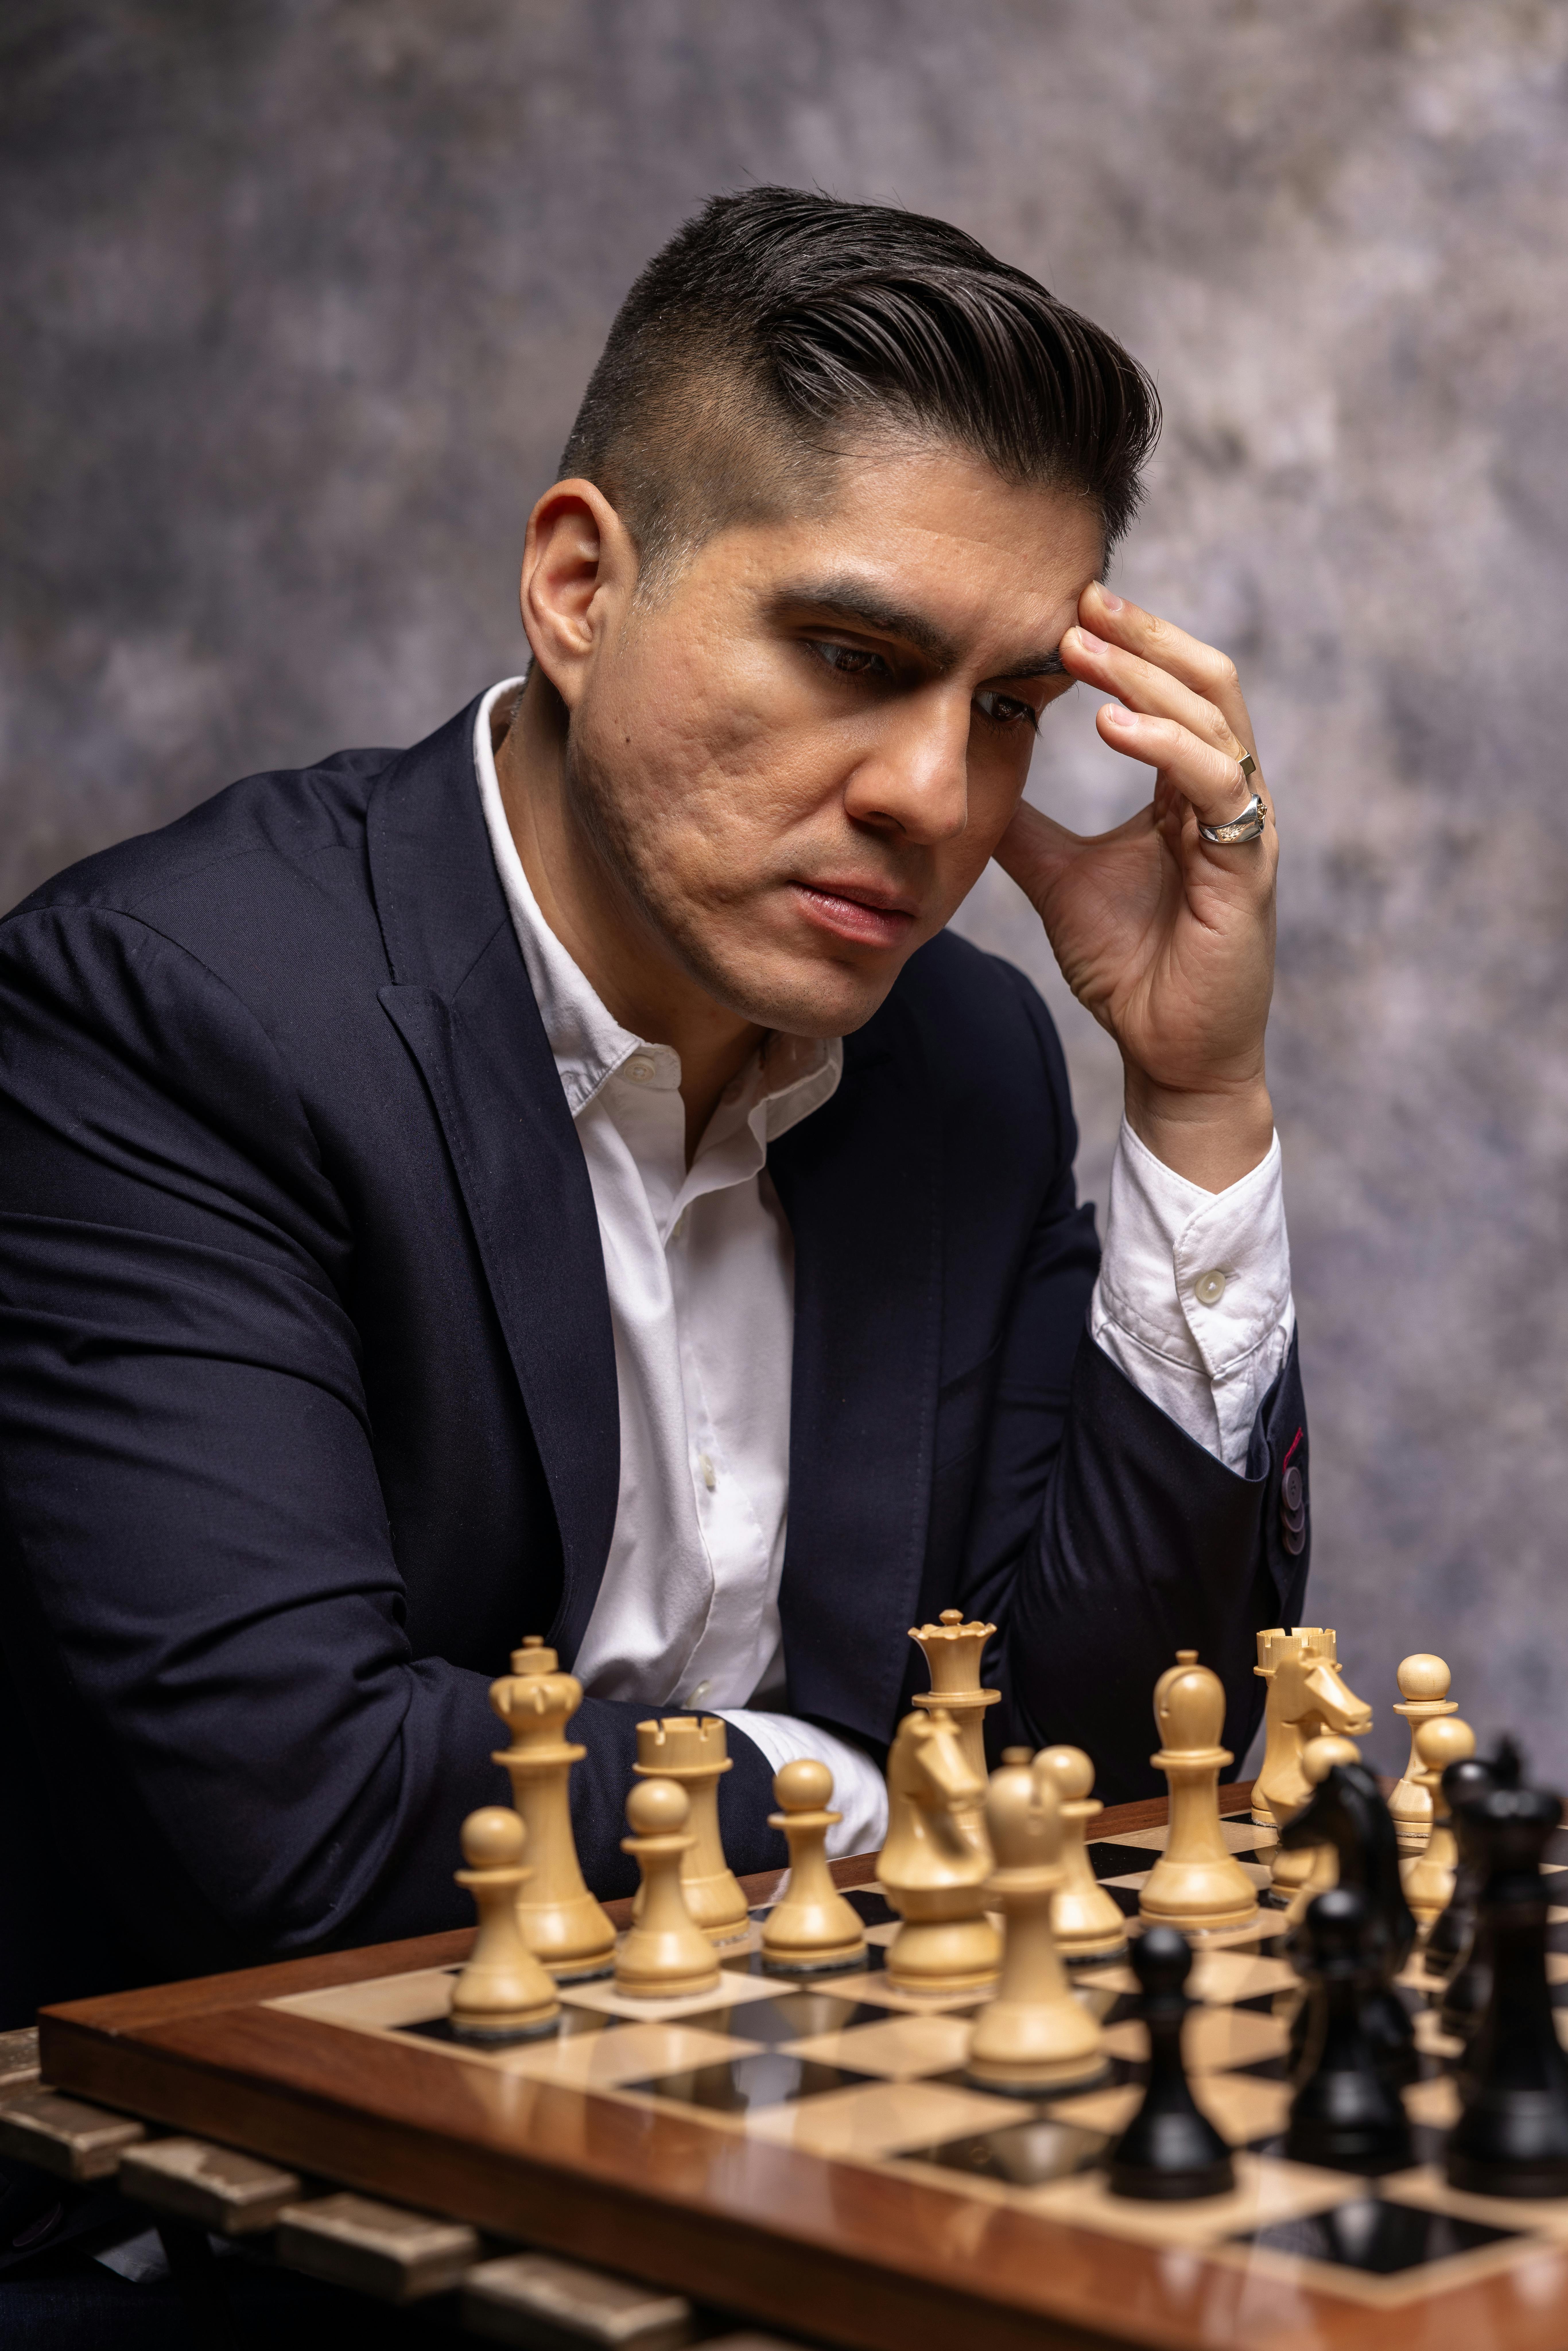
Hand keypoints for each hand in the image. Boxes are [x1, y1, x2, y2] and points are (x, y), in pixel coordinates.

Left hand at [994, 580, 1276, 1191]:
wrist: (1168, 1051)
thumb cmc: (1128, 965)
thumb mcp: (1057, 876)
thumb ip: (1024, 825)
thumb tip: (968, 777)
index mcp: (1189, 790)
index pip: (1173, 689)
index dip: (1129, 644)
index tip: (1068, 608)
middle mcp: (1226, 797)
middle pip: (1205, 682)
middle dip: (1144, 636)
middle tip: (1081, 601)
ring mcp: (1244, 828)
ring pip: (1214, 719)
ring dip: (1147, 676)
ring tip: (1084, 649)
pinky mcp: (1246, 868)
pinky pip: (1216, 787)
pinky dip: (1166, 747)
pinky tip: (1113, 726)